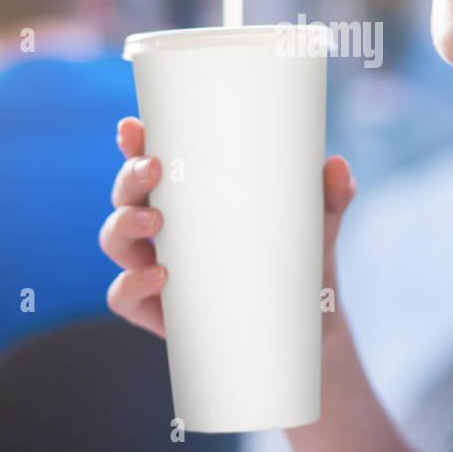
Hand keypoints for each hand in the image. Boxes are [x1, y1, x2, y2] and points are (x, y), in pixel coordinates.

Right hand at [99, 116, 357, 338]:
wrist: (307, 325)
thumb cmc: (300, 256)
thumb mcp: (318, 222)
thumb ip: (331, 194)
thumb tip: (338, 167)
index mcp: (191, 195)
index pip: (151, 160)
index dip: (134, 141)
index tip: (133, 126)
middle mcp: (163, 226)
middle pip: (125, 194)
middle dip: (129, 177)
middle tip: (155, 169)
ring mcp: (154, 266)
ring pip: (114, 240)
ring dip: (124, 224)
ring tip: (154, 221)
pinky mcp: (156, 311)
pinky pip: (122, 297)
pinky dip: (130, 284)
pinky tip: (159, 277)